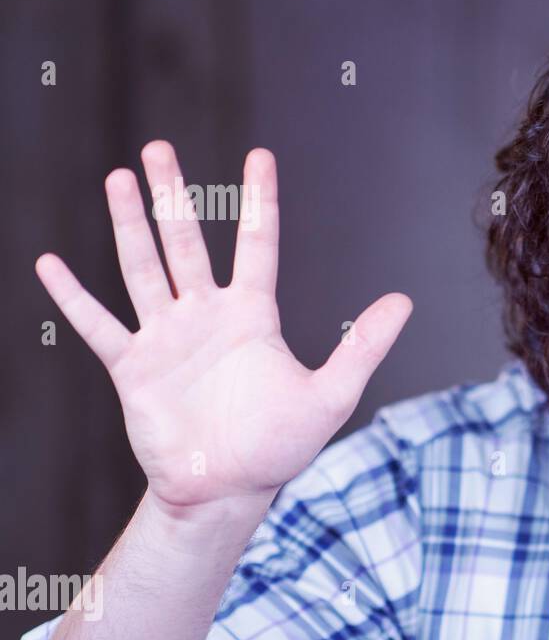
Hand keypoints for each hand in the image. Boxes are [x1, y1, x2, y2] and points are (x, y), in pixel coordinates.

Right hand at [35, 141, 411, 513]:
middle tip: (158, 148)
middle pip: (186, 242)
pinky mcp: (133, 368)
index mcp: (253, 316)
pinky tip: (52, 264)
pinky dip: (75, 297)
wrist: (226, 491)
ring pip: (142, 268)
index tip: (259, 155)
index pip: (257, 244)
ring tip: (117, 179)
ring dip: (128, 226)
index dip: (258, 201)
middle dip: (173, 196)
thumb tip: (405, 301)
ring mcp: (167, 338)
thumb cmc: (279, 447)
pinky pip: (99, 325)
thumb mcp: (330, 395)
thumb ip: (364, 347)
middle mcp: (206, 316)